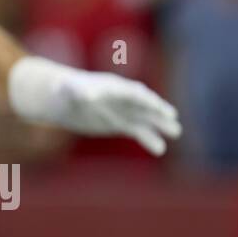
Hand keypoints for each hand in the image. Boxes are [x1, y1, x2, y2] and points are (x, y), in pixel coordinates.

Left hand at [9, 56, 182, 155]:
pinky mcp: (120, 123)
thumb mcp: (70, 89)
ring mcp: (124, 111)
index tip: (160, 108)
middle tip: (173, 119)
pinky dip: (149, 139)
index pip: (135, 93)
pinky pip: (138, 131)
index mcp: (115, 87)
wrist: (62, 98)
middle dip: (159, 111)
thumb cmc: (66, 90)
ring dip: (160, 125)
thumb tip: (86, 95)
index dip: (148, 100)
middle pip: (145, 105)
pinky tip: (160, 149)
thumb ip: (79, 91)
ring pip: (146, 119)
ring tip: (176, 132)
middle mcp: (123, 98)